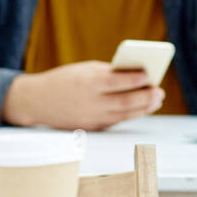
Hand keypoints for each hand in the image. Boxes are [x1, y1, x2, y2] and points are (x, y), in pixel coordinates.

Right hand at [2, 61, 164, 130]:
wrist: (36, 101)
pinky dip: (131, 114)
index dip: (137, 79)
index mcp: (88, 83)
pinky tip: (142, 108)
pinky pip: (116, 121)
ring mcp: (91, 118)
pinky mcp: (92, 128)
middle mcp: (91, 103)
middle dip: (146, 97)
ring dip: (143, 108)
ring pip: (124, 115)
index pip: (118, 82)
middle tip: (160, 92)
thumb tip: (137, 76)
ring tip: (156, 100)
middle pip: (125, 102)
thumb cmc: (65, 80)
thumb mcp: (85, 69)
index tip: (150, 75)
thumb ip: (109, 73)